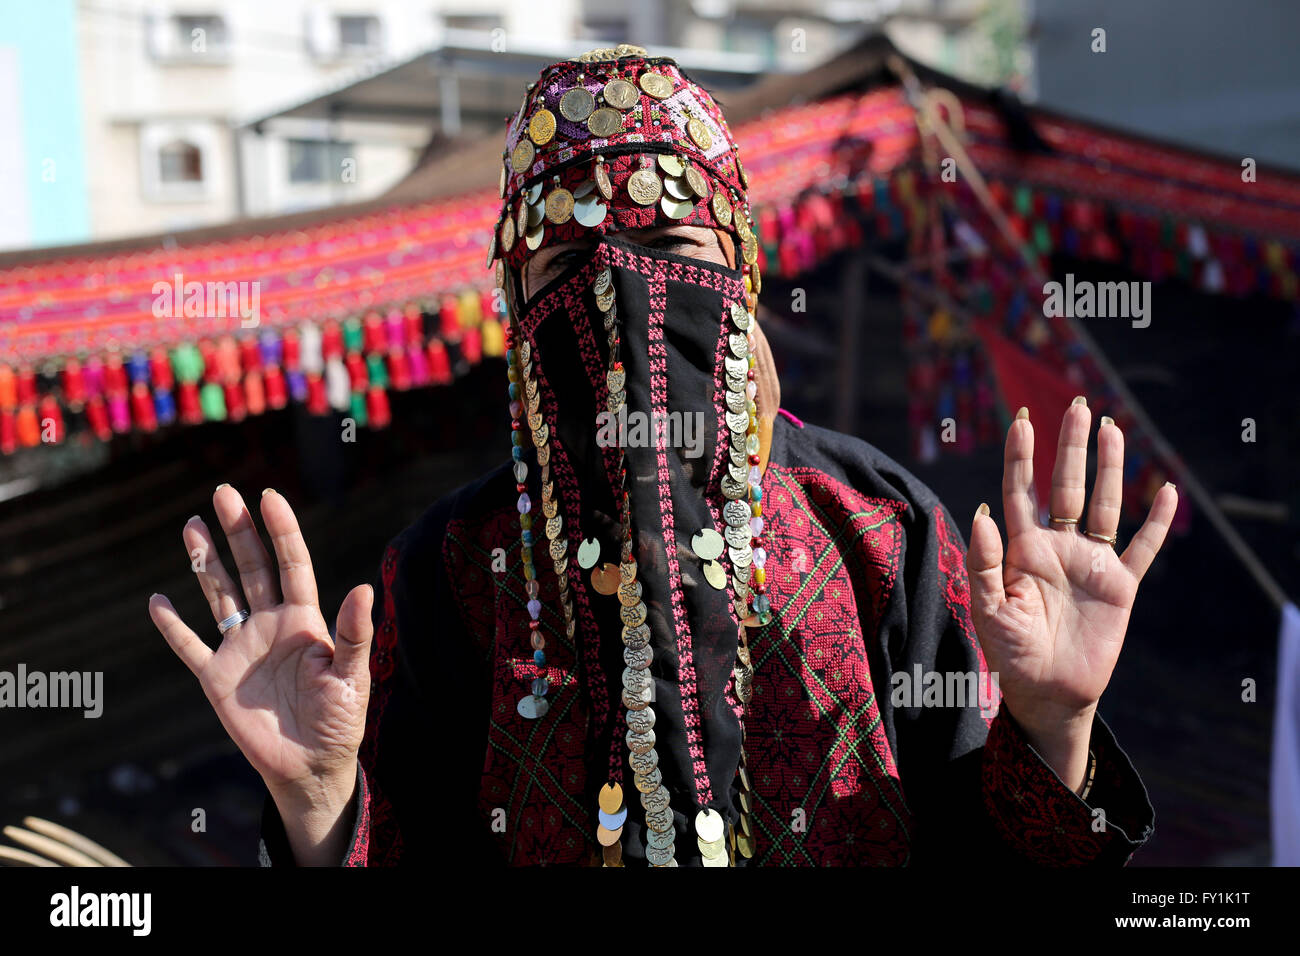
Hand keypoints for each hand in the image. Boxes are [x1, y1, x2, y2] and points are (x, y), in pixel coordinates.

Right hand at [147, 485, 373, 862]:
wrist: (310, 765)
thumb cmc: (340, 721)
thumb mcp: (352, 677)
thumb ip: (354, 634)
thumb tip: (363, 588)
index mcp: (304, 621)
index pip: (292, 564)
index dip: (281, 531)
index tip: (268, 495)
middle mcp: (270, 626)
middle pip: (251, 568)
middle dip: (238, 531)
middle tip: (222, 493)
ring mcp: (241, 648)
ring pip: (219, 595)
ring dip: (205, 562)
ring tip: (190, 525)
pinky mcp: (216, 678)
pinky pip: (189, 646)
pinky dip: (172, 626)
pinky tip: (157, 600)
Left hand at [966, 399, 1176, 790]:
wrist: (1047, 692)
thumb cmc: (1009, 654)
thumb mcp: (989, 610)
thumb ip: (984, 563)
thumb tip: (982, 512)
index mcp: (1022, 548)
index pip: (1020, 491)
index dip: (1021, 456)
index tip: (1021, 420)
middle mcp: (1057, 546)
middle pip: (1066, 485)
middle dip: (1071, 446)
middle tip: (1078, 403)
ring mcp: (1090, 562)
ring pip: (1104, 504)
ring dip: (1110, 468)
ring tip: (1112, 427)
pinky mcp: (1120, 585)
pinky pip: (1141, 546)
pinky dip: (1156, 520)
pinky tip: (1166, 489)